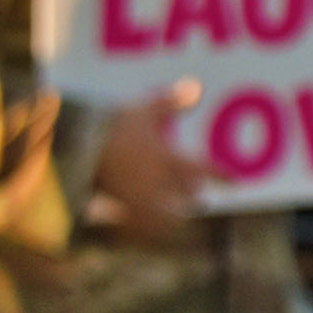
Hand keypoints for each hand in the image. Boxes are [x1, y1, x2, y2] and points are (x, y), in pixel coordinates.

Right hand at [86, 80, 210, 241]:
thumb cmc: (113, 126)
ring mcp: (139, 198)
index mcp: (166, 158)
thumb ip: (170, 103)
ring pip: (165, 216)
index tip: (235, 181)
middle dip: (193, 196)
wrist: (77, 146)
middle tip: (198, 196)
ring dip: (172, 216)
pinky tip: (144, 222)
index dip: (220, 175)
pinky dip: (145, 224)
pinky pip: (140, 222)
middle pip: (186, 197)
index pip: (202, 169)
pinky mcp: (120, 207)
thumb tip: (196, 88)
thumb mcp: (144, 112)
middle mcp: (156, 182)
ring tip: (175, 216)